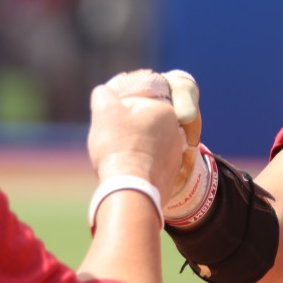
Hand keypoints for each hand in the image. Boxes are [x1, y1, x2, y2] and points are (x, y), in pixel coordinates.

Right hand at [87, 84, 184, 199]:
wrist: (131, 189)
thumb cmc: (119, 145)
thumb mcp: (105, 110)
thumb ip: (105, 94)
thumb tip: (105, 92)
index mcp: (166, 112)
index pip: (136, 105)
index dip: (117, 114)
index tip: (110, 127)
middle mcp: (177, 133)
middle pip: (142, 127)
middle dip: (126, 133)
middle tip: (112, 143)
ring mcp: (176, 157)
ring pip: (147, 147)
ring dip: (133, 151)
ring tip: (118, 160)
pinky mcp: (170, 178)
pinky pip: (150, 167)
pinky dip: (139, 168)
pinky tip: (128, 174)